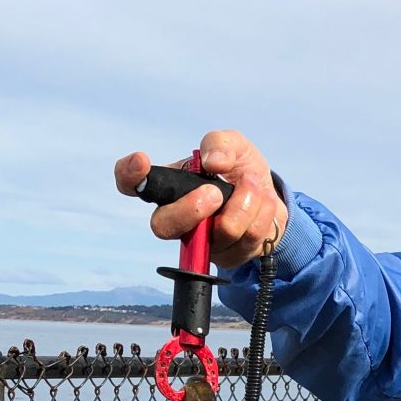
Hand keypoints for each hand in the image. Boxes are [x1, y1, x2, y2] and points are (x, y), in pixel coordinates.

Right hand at [115, 129, 289, 272]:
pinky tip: (262, 204)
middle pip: (162, 227)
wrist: (272, 196)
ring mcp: (202, 242)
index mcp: (170, 186)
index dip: (128, 176)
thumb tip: (212, 162)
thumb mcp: (234, 145)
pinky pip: (248, 238)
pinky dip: (263, 213)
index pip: (131, 185)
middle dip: (191, 209)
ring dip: (246, 201)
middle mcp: (179, 218)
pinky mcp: (229, 256)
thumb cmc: (241, 170)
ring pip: (221, 232)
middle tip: (215, 193)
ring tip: (251, 185)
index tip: (141, 161)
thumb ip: (220, 144)